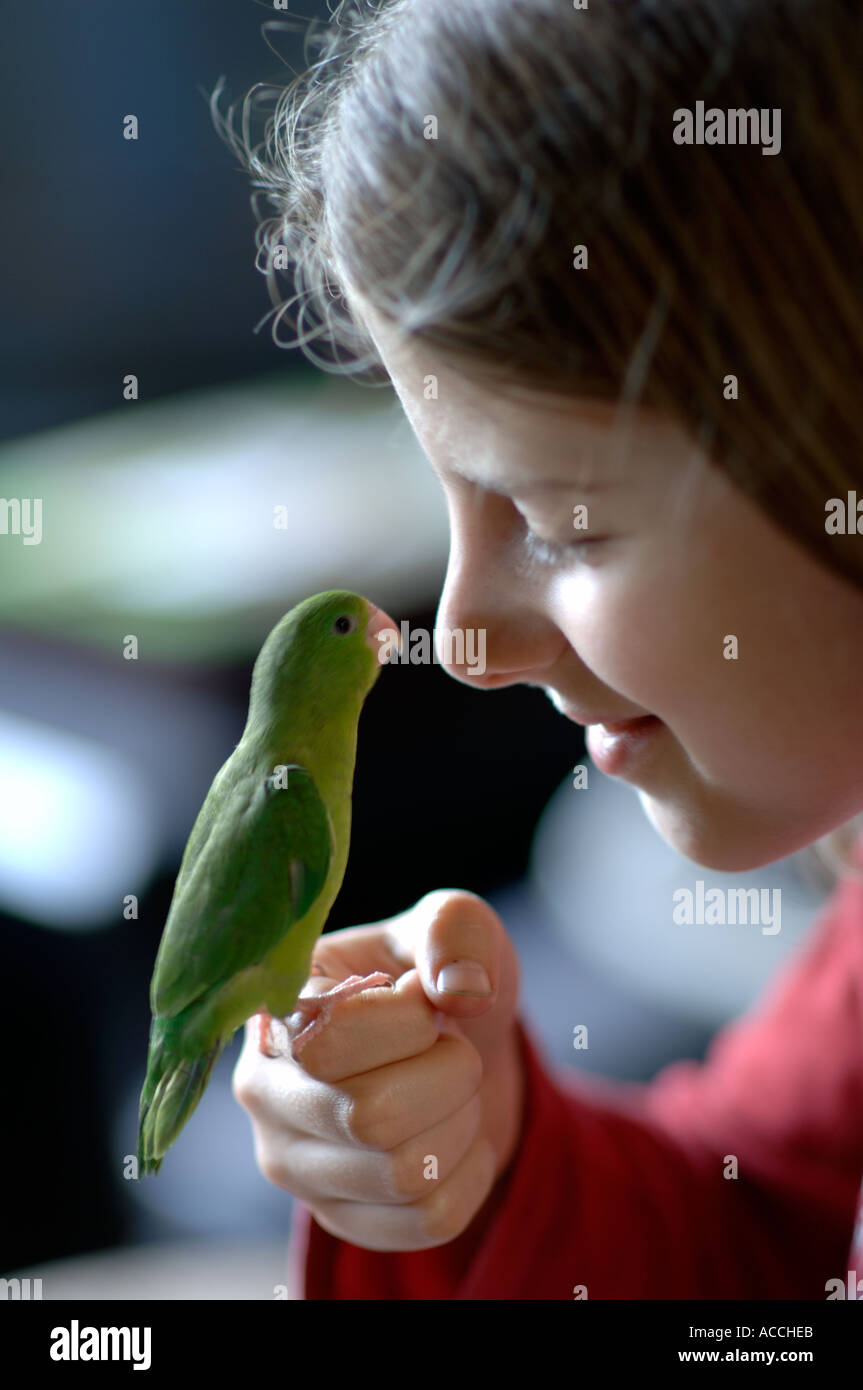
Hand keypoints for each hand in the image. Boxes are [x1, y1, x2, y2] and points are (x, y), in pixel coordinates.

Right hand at [232, 889, 523, 1250]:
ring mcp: (295, 1165)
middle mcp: (264, 1092)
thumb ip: (454, 932)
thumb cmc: (435, 978)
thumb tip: (463, 992)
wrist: (457, 1043)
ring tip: (451, 1088)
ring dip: (462, 1121)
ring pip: (406, 1175)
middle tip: (453, 1047)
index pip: (332, 1042)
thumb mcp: (449, 926)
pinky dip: (470, 1172)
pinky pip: (430, 1220)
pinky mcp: (338, 1217)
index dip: (411, 1021)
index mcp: (276, 1011)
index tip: (426, 999)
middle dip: (450, 1074)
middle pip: (371, 1119)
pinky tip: (455, 1136)